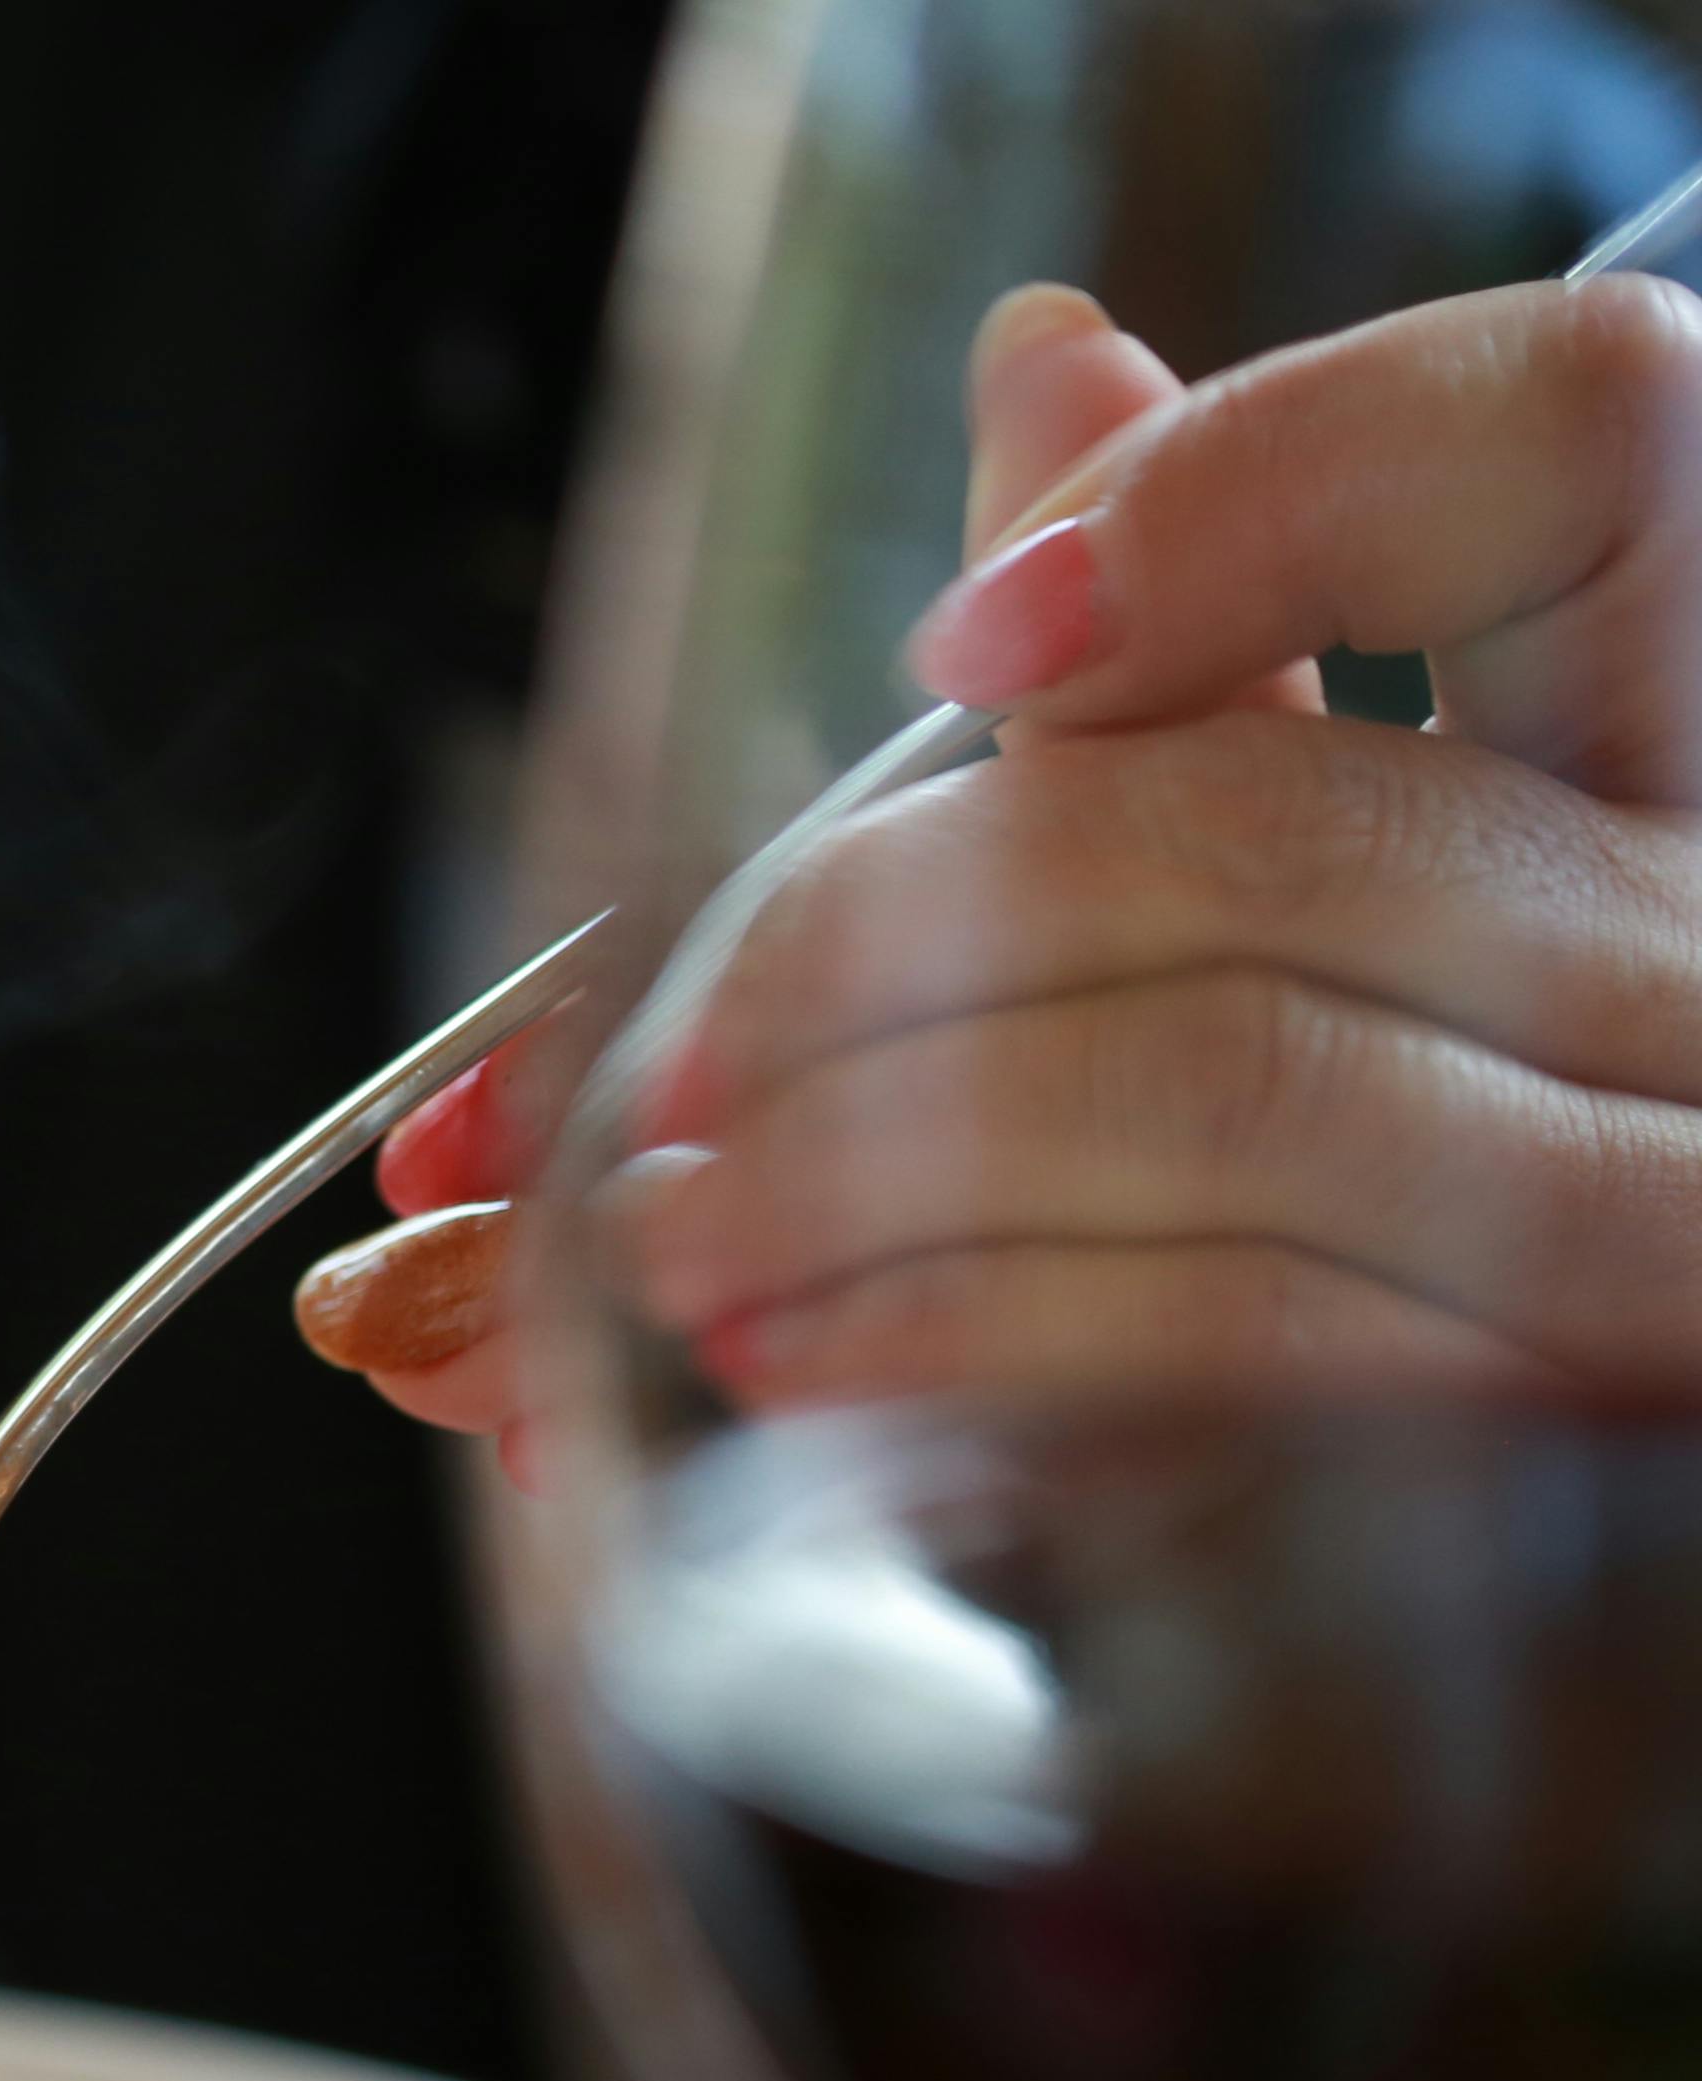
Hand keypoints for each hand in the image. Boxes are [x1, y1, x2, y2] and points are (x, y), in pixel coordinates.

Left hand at [308, 271, 1701, 1430]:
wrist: (1596, 1556)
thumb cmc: (1466, 1139)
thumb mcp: (1364, 855)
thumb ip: (1228, 621)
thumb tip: (1044, 355)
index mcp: (1690, 719)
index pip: (1575, 431)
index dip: (1244, 502)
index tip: (958, 641)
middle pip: (1258, 825)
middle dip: (870, 947)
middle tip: (652, 1073)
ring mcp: (1671, 1199)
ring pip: (1232, 1088)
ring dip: (869, 1170)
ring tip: (666, 1237)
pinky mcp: (1575, 1433)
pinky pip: (1240, 1348)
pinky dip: (965, 1348)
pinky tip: (800, 1369)